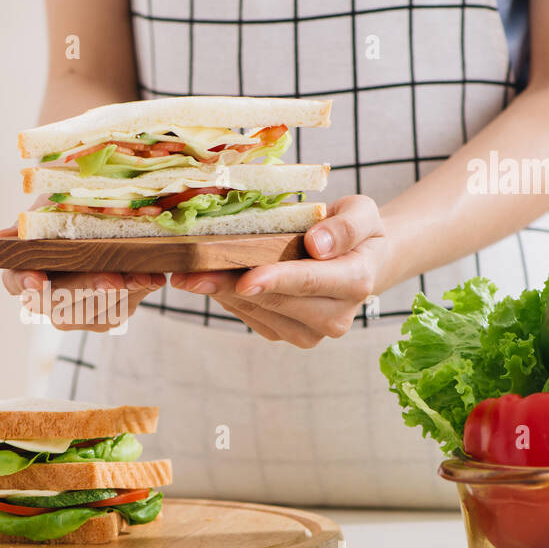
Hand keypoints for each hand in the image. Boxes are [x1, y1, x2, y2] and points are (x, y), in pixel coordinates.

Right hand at [0, 218, 164, 331]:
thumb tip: (1, 237)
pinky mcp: (103, 318)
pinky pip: (118, 312)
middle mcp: (43, 298)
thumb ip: (36, 217)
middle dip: (87, 289)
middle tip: (112, 280)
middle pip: (56, 303)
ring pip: (91, 312)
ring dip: (120, 293)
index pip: (13, 281)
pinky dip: (137, 293)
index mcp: (24, 267)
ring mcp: (73, 312)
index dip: (23, 282)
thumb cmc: (72, 210)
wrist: (109, 220)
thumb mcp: (55, 204)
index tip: (37, 281)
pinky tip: (153, 278)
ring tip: (142, 275)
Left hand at [170, 195, 386, 346]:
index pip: (311, 281)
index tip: (245, 279)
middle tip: (187, 274)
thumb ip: (346, 226)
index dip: (276, 280)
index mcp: (355, 282)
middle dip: (229, 286)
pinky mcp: (287, 334)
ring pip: (257, 312)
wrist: (361, 262)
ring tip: (186, 275)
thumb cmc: (357, 232)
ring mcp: (310, 332)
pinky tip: (207, 280)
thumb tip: (318, 244)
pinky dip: (227, 299)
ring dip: (220, 293)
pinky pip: (251, 318)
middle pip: (276, 301)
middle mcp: (334, 317)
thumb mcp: (363, 213)